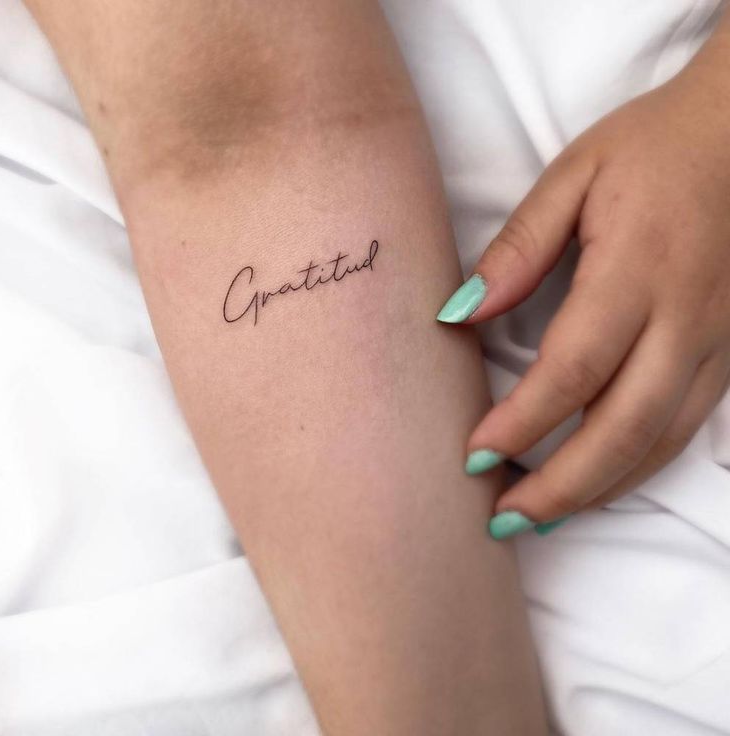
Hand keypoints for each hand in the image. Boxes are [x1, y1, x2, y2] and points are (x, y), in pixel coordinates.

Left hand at [436, 46, 729, 539]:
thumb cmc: (653, 147)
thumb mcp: (574, 176)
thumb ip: (518, 248)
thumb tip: (460, 313)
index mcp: (637, 271)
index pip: (573, 368)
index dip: (521, 421)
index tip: (473, 456)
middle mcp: (684, 319)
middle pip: (621, 427)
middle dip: (560, 484)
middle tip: (503, 517)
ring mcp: (716, 341)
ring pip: (658, 440)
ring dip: (597, 488)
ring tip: (539, 516)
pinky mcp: (729, 352)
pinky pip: (684, 427)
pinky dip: (637, 466)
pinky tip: (598, 482)